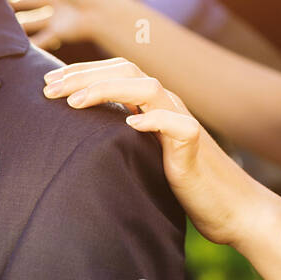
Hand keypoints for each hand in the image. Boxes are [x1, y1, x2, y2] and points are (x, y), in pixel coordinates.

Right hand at [7, 0, 115, 50]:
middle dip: (21, 1)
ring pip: (34, 20)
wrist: (100, 14)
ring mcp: (57, 17)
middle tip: (8, 2)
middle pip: (34, 0)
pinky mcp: (58, 33)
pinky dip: (31, 43)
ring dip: (22, 22)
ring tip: (7, 22)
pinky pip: (41, 39)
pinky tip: (17, 43)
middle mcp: (58, 0)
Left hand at [42, 57, 265, 246]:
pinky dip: (153, 121)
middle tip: (48, 87)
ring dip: (108, 90)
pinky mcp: (195, 148)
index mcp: (156, 106)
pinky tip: (130, 125)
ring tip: (74, 102)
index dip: (83, 71)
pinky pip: (178, 126)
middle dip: (85, 74)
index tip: (49, 82)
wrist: (232, 208)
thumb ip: (123, 139)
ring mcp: (184, 124)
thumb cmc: (186, 185)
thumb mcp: (146, 156)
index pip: (119, 72)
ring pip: (148, 89)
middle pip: (127, 71)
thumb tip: (80, 137)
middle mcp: (169, 106)